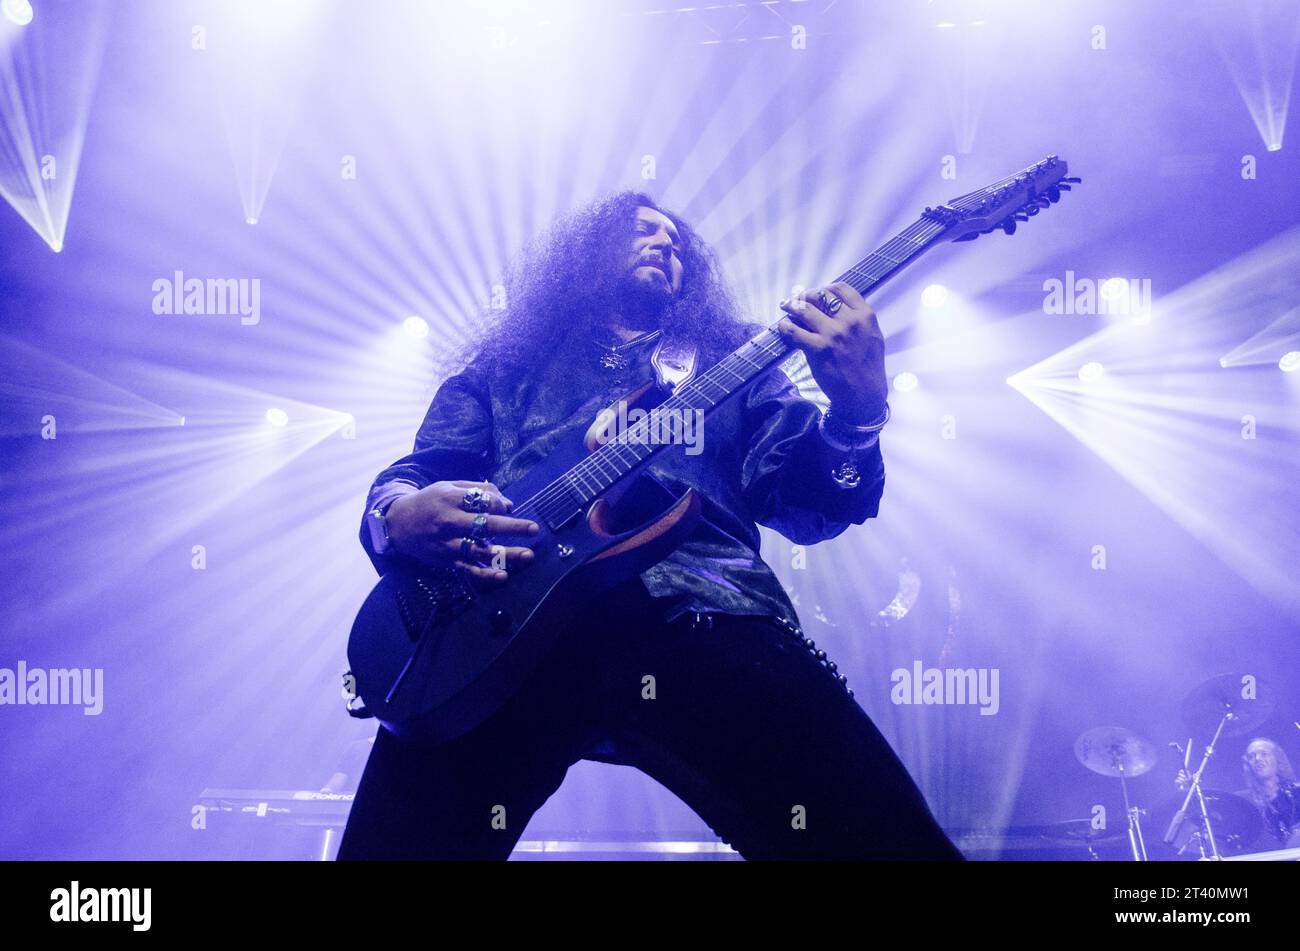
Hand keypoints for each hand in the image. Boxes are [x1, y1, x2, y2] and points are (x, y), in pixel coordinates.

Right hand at [385, 480, 538, 583]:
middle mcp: (449, 522)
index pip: (481, 501)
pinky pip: (468, 569)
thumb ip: (477, 491)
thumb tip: (507, 503)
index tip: (508, 507)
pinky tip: (503, 575)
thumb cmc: (429, 501)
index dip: (499, 504)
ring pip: (479, 550)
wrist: (397, 524)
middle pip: (484, 525)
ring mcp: (447, 544)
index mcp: (450, 499)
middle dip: (511, 527)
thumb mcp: (448, 487)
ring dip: (505, 554)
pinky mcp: (446, 560)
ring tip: (528, 555)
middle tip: (533, 528)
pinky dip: (485, 574)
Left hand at [777, 282, 887, 421]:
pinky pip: (794, 331)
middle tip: (797, 300)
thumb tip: (835, 308)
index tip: (816, 294)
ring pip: (805, 309)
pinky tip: (784, 327)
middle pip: (820, 295)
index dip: (825, 288)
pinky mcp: (819, 348)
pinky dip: (785, 326)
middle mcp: (850, 321)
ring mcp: (833, 334)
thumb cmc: (868, 367)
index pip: (841, 288)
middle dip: (805, 295)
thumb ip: (857, 320)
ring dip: (791, 306)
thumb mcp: (872, 336)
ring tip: (785, 307)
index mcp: (865, 315)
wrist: (864, 393)